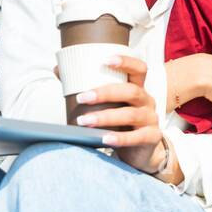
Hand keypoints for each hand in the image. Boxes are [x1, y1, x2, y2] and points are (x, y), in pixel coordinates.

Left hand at [54, 56, 164, 173]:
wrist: (141, 151)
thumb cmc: (121, 123)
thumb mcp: (110, 105)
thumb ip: (89, 89)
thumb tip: (59, 70)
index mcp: (138, 88)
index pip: (139, 69)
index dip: (126, 62)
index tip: (106, 60)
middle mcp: (147, 101)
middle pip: (131, 91)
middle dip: (105, 93)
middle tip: (82, 98)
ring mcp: (151, 119)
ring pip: (130, 114)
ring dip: (105, 117)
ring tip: (84, 121)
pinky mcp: (152, 137)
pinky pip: (136, 137)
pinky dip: (119, 138)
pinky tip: (104, 139)